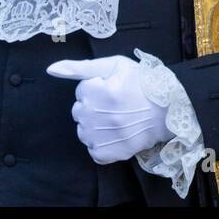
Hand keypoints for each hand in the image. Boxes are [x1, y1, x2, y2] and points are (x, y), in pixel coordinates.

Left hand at [47, 56, 170, 163]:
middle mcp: (95, 115)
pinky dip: (101, 145)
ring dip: (94, 126)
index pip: (80, 92)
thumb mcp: (113, 66)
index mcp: (96, 91)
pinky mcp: (109, 153)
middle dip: (92, 107)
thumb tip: (50, 69)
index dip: (96, 88)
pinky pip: (93, 151)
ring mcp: (102, 136)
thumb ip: (79, 67)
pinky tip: (115, 135)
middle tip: (114, 105)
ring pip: (83, 132)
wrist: (168, 110)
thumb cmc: (142, 83)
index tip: (113, 89)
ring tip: (115, 120)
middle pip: (78, 112)